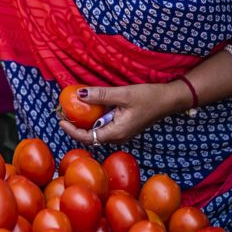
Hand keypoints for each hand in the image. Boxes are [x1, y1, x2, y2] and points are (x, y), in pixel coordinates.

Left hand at [58, 82, 188, 145]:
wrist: (170, 100)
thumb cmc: (150, 97)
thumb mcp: (123, 94)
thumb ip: (101, 95)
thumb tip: (79, 94)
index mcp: (117, 133)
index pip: (88, 138)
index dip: (72, 131)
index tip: (60, 120)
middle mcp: (118, 136)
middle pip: (91, 135)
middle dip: (75, 125)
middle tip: (63, 112)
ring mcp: (121, 131)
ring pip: (97, 129)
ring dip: (84, 121)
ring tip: (72, 108)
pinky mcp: (124, 125)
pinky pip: (104, 123)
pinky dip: (94, 116)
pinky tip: (89, 105)